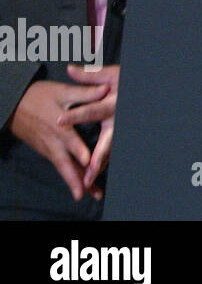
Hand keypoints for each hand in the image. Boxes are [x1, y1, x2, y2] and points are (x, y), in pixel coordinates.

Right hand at [8, 65, 115, 201]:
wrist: (13, 104)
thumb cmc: (39, 96)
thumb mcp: (62, 91)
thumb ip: (85, 93)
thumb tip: (106, 89)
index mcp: (59, 125)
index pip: (70, 140)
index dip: (79, 150)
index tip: (89, 161)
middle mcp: (53, 141)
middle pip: (64, 163)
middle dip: (75, 178)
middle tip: (85, 192)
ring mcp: (48, 148)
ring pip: (62, 167)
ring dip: (73, 181)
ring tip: (83, 195)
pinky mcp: (46, 150)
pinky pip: (59, 165)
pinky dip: (68, 175)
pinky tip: (78, 184)